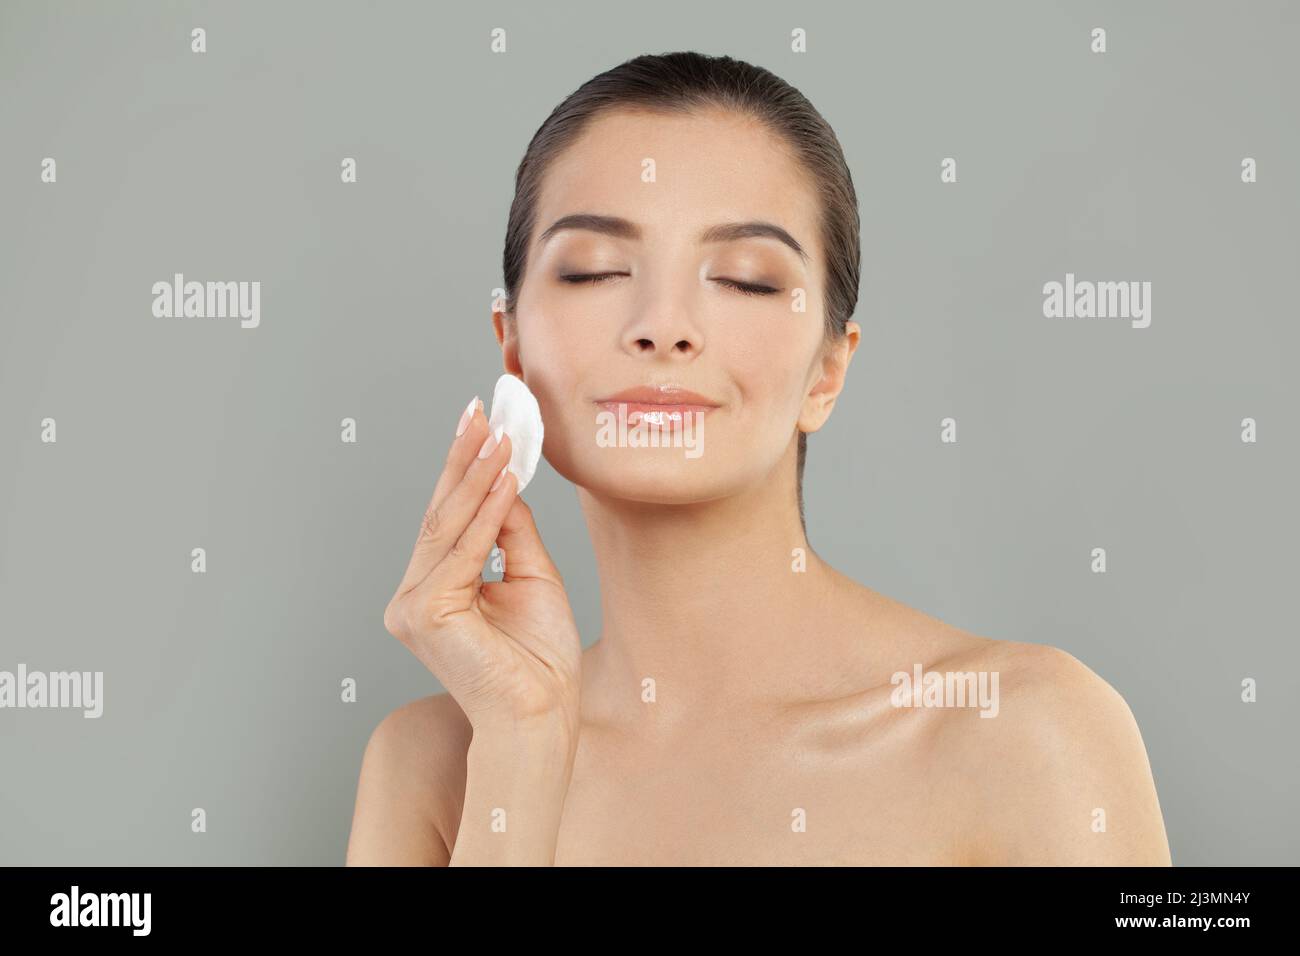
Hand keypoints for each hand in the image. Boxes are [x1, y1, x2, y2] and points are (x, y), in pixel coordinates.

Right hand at [383, 395, 581, 737]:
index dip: (464, 468)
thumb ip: (511, 531)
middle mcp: (413, 597)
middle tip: (481, 409)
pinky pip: (462, 551)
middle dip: (463, 458)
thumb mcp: (531, 577)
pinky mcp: (425, 615)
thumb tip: (505, 479)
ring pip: (448, 527)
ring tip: (498, 434)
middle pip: (441, 515)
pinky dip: (486, 512)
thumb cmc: (538, 661)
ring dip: (476, 475)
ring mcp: (412, 607)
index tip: (481, 421)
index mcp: (432, 589)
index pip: (448, 519)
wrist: (542, 717)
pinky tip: (504, 479)